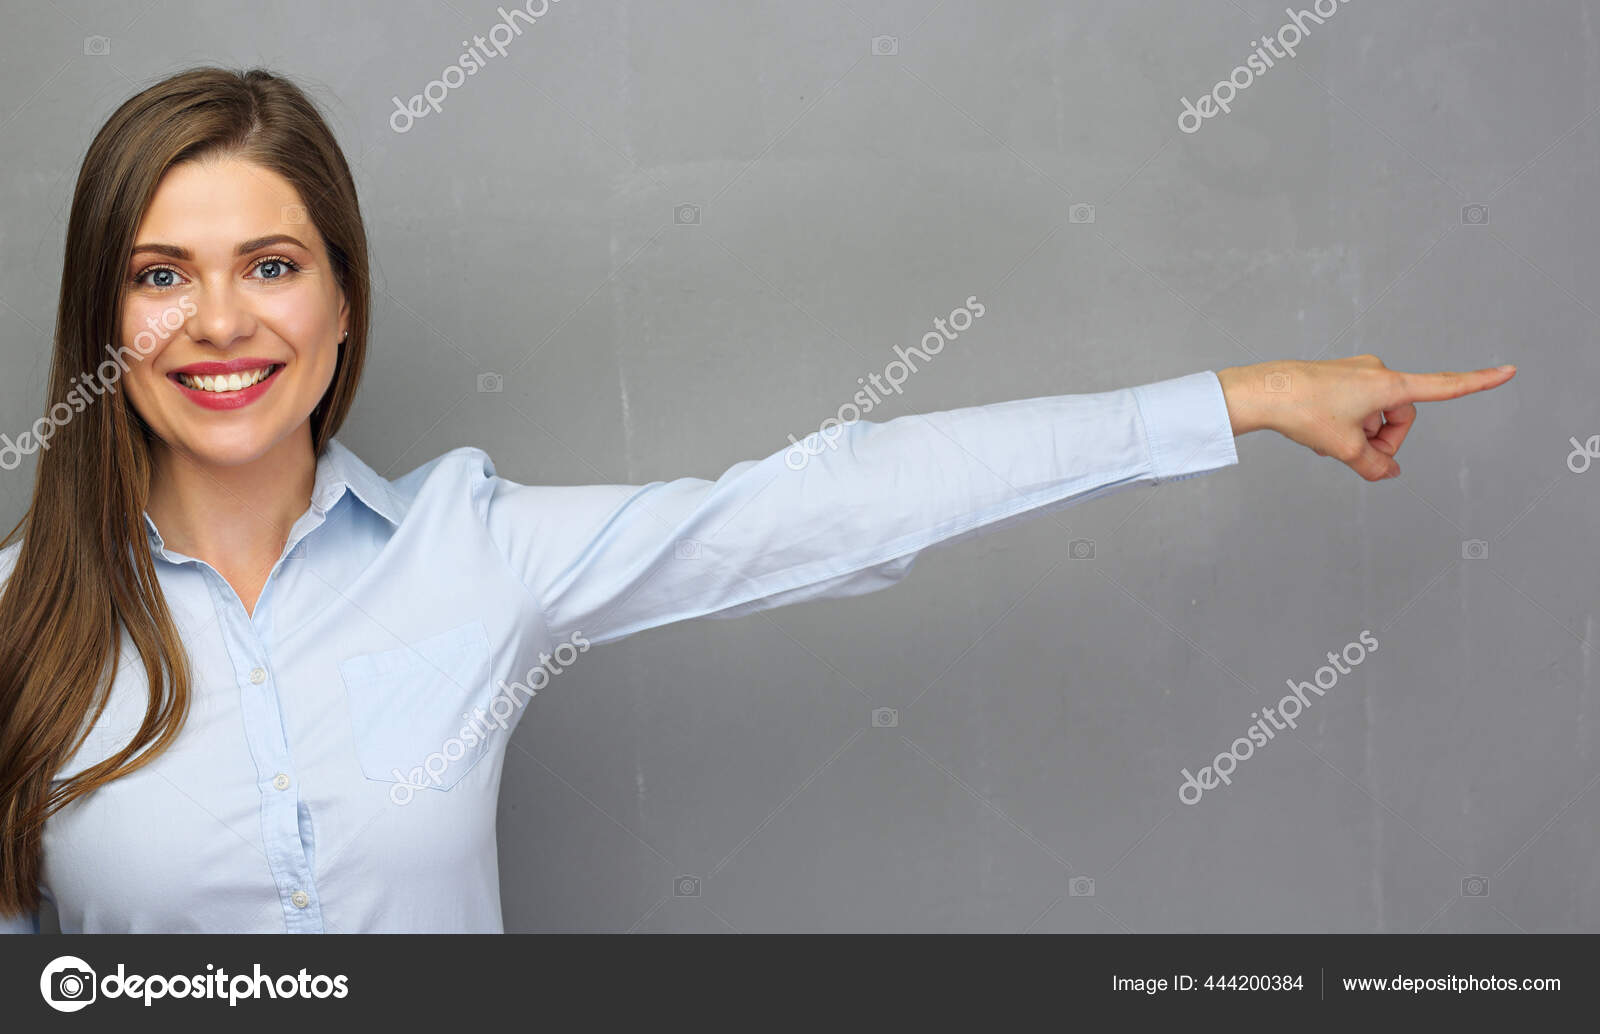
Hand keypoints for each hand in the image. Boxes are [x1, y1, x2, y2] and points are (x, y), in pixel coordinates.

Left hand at [1216, 355, 1517, 481]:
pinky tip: (1320, 432)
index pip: (1444, 386)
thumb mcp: (1345, 450)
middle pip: (1400, 418)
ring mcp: (1359, 373)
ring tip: (1330, 441)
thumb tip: (1388, 473)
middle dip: (1383, 441)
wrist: (1264, 392)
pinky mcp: (1341, 378)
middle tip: (1353, 455)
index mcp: (1389, 385)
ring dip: (1361, 435)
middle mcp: (1379, 372)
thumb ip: (1376, 467)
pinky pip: (1356, 410)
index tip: (1509, 370)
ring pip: (1375, 417)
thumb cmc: (1305, 412)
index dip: (1478, 382)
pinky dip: (1346, 426)